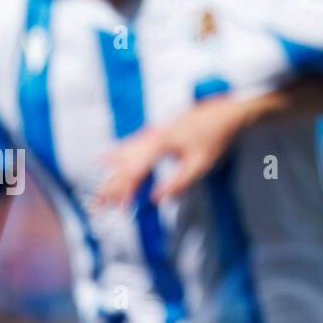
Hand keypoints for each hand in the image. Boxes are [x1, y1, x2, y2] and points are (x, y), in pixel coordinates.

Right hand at [98, 93, 263, 205]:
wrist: (227, 111)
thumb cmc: (216, 137)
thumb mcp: (201, 163)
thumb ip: (179, 182)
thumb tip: (156, 199)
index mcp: (160, 144)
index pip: (135, 172)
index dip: (125, 192)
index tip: (120, 210)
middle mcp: (151, 137)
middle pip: (124, 164)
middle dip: (109, 187)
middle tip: (95, 207)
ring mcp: (153, 132)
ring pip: (123, 155)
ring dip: (109, 174)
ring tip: (96, 190)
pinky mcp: (157, 131)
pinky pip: (130, 145)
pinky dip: (114, 155)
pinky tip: (103, 159)